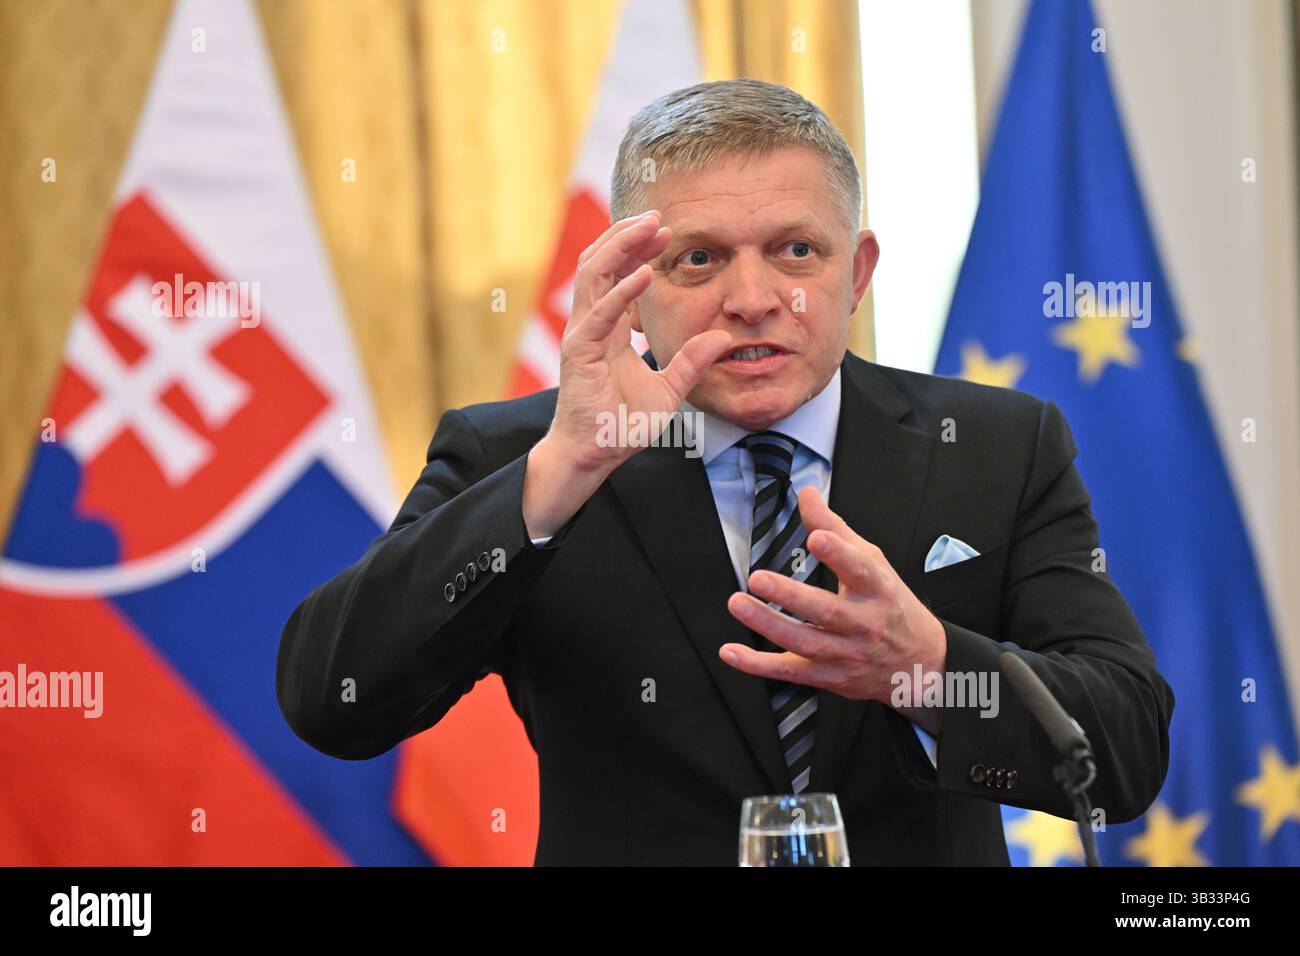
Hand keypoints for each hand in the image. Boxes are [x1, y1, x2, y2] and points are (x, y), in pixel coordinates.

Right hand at [522, 212, 732, 538]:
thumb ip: (692, 362)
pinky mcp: (580, 351)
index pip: (618, 274)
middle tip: (658, 217)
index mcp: (607, 328)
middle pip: (602, 263)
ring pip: (594, 274)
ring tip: (649, 228)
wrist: (595, 455)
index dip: (638, 249)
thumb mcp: (669, 389)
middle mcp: (590, 324)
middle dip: (628, 236)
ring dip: (622, 247)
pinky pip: (601, 313)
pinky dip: (622, 291)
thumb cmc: (621, 425)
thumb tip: (723, 339)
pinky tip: (645, 274)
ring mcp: (582, 335)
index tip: (666, 232)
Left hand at [719, 486, 948, 734]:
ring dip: (768, 625)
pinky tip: (731, 652)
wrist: (919, 664)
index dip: (839, 553)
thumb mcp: (873, 563)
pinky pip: (790, 671)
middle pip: (826, 611)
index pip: (860, 570)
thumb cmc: (890, 606)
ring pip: (805, 642)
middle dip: (790, 595)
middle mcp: (863, 624)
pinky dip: (758, 665)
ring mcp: (846, 653)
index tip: (817, 537)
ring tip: (738, 604)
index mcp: (877, 590)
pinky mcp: (829, 676)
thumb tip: (807, 495)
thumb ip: (836, 529)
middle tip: (758, 578)